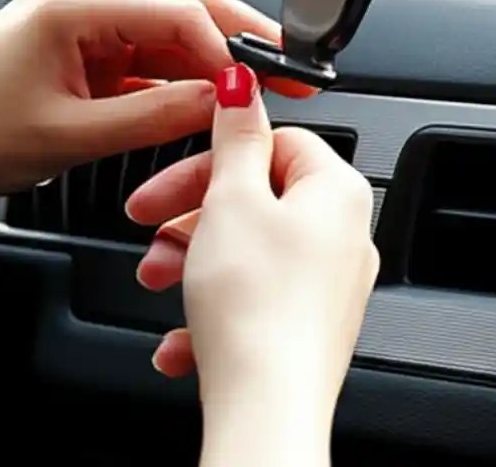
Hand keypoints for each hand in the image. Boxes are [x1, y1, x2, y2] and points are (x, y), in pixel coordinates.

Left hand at [0, 0, 311, 194]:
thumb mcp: (70, 135)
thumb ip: (156, 116)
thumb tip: (222, 103)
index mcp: (77, 6)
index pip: (181, 12)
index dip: (233, 49)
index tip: (266, 85)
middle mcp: (86, 2)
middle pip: (191, 9)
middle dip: (247, 41)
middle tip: (298, 71)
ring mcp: (89, 23)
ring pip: (178, 34)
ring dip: (221, 64)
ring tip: (267, 93)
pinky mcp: (90, 48)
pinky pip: (154, 58)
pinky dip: (187, 80)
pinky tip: (216, 102)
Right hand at [126, 64, 376, 463]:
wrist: (267, 410)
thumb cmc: (257, 309)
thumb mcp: (232, 200)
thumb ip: (235, 136)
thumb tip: (243, 84)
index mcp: (338, 192)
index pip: (278, 142)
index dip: (217, 154)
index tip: (172, 170)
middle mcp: (344, 237)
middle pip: (257, 200)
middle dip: (193, 214)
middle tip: (151, 227)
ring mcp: (328, 288)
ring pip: (248, 255)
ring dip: (193, 264)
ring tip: (158, 281)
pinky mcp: (307, 331)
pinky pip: (250, 306)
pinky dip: (209, 316)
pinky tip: (180, 341)